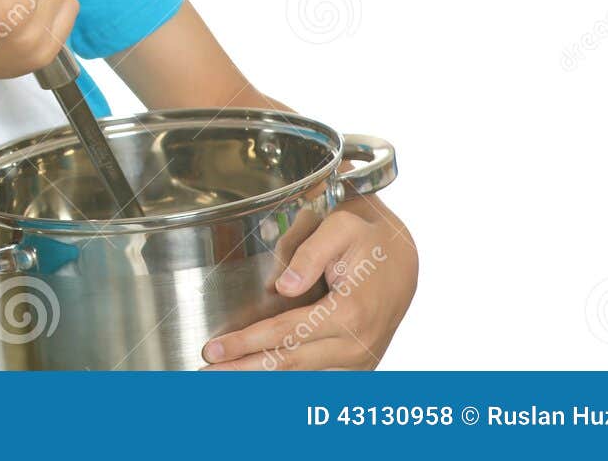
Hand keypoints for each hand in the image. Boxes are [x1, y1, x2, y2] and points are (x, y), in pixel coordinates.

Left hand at [200, 199, 418, 369]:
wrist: (404, 257)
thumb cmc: (367, 237)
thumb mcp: (340, 228)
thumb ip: (309, 255)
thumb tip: (282, 287)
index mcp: (349, 313)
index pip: (283, 333)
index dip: (245, 343)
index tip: (213, 349)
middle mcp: (356, 345)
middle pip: (287, 363)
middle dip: (242, 369)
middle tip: (204, 372)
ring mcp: (360, 360)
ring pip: (300, 375)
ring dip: (259, 378)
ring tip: (222, 378)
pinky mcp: (358, 364)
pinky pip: (315, 375)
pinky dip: (284, 379)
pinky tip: (255, 375)